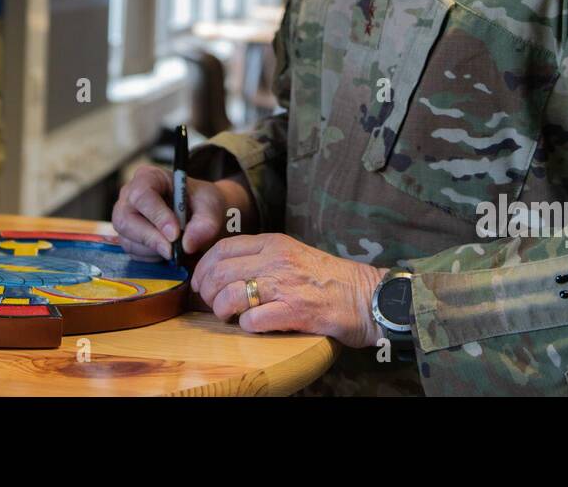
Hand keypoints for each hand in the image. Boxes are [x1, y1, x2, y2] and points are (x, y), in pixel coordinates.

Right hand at [111, 163, 228, 260]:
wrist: (201, 216)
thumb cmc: (202, 203)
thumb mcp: (211, 206)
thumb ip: (204, 223)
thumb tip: (187, 244)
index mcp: (148, 177)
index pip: (142, 195)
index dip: (156, 215)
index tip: (175, 234)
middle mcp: (129, 196)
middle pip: (126, 219)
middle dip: (151, 238)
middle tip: (174, 251)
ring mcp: (125, 218)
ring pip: (128, 240)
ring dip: (154, 250)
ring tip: (177, 248)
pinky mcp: (127, 238)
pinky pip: (133, 253)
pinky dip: (152, 258)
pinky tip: (169, 250)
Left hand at [190, 232, 386, 348]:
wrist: (367, 295)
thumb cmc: (329, 279)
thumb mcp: (293, 254)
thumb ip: (262, 256)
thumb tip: (224, 269)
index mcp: (275, 242)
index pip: (222, 248)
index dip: (203, 267)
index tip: (200, 283)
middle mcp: (277, 259)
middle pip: (220, 272)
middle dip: (207, 292)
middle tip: (212, 304)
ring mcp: (285, 285)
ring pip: (230, 295)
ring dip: (222, 310)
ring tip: (230, 317)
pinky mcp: (295, 311)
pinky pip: (253, 320)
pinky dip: (247, 326)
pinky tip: (255, 326)